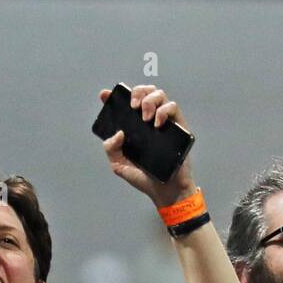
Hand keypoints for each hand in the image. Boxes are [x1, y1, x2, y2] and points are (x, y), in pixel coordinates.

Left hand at [98, 85, 196, 207]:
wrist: (165, 191)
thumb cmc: (144, 178)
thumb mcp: (119, 165)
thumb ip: (111, 149)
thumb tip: (118, 132)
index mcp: (134, 127)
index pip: (125, 104)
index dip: (114, 96)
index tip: (104, 95)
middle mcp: (149, 121)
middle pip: (145, 92)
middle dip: (137, 92)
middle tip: (132, 106)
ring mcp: (164, 122)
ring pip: (160, 94)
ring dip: (150, 100)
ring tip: (145, 117)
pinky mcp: (178, 126)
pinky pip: (173, 107)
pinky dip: (164, 111)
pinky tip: (156, 123)